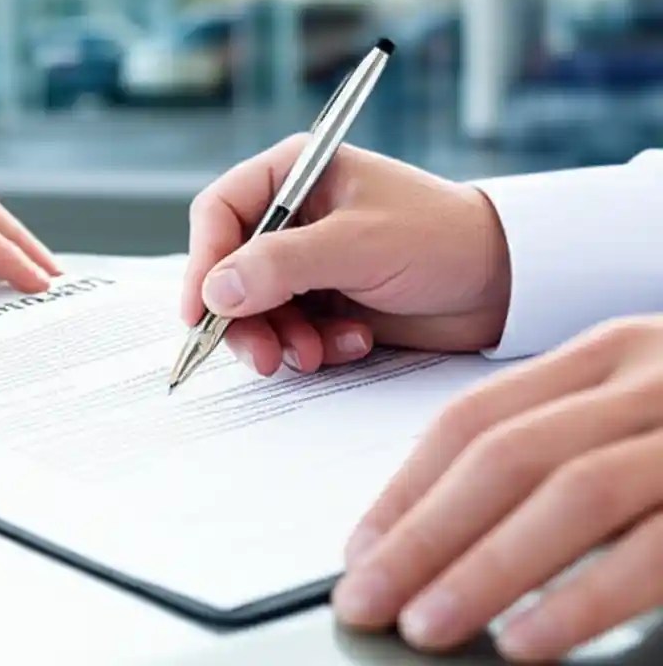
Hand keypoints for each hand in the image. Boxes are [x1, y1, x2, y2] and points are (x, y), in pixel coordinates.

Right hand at [183, 135, 512, 374]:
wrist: (507, 283)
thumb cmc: (442, 240)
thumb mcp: (358, 246)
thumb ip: (282, 266)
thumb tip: (214, 293)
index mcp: (295, 173)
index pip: (219, 213)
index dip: (203, 262)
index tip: (201, 311)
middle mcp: (293, 215)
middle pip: (229, 269)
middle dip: (244, 317)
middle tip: (263, 355)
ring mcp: (307, 260)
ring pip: (255, 307)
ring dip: (279, 338)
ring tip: (315, 354)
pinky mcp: (325, 300)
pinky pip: (289, 330)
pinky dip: (313, 345)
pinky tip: (352, 342)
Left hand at [333, 315, 662, 661]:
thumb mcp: (630, 416)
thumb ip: (549, 451)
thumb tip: (425, 537)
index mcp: (604, 356)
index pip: (472, 420)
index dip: (405, 489)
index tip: (359, 551)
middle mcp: (650, 378)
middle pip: (505, 458)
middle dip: (421, 536)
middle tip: (366, 600)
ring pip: (571, 495)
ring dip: (486, 569)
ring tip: (427, 627)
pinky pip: (656, 549)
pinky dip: (586, 599)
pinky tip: (531, 642)